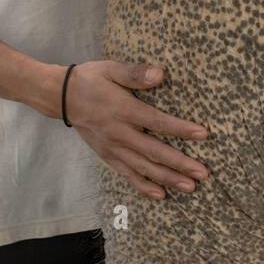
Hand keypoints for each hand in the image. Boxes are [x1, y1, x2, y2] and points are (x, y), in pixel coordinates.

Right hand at [64, 61, 209, 199]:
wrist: (61, 97)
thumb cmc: (90, 80)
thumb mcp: (111, 69)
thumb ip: (135, 73)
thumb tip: (161, 74)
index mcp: (123, 110)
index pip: (156, 122)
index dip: (180, 129)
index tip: (203, 135)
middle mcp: (119, 133)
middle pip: (153, 151)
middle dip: (179, 163)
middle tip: (202, 174)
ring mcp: (112, 147)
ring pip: (142, 167)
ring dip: (167, 178)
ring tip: (189, 187)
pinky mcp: (107, 155)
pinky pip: (127, 174)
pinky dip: (143, 186)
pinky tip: (160, 194)